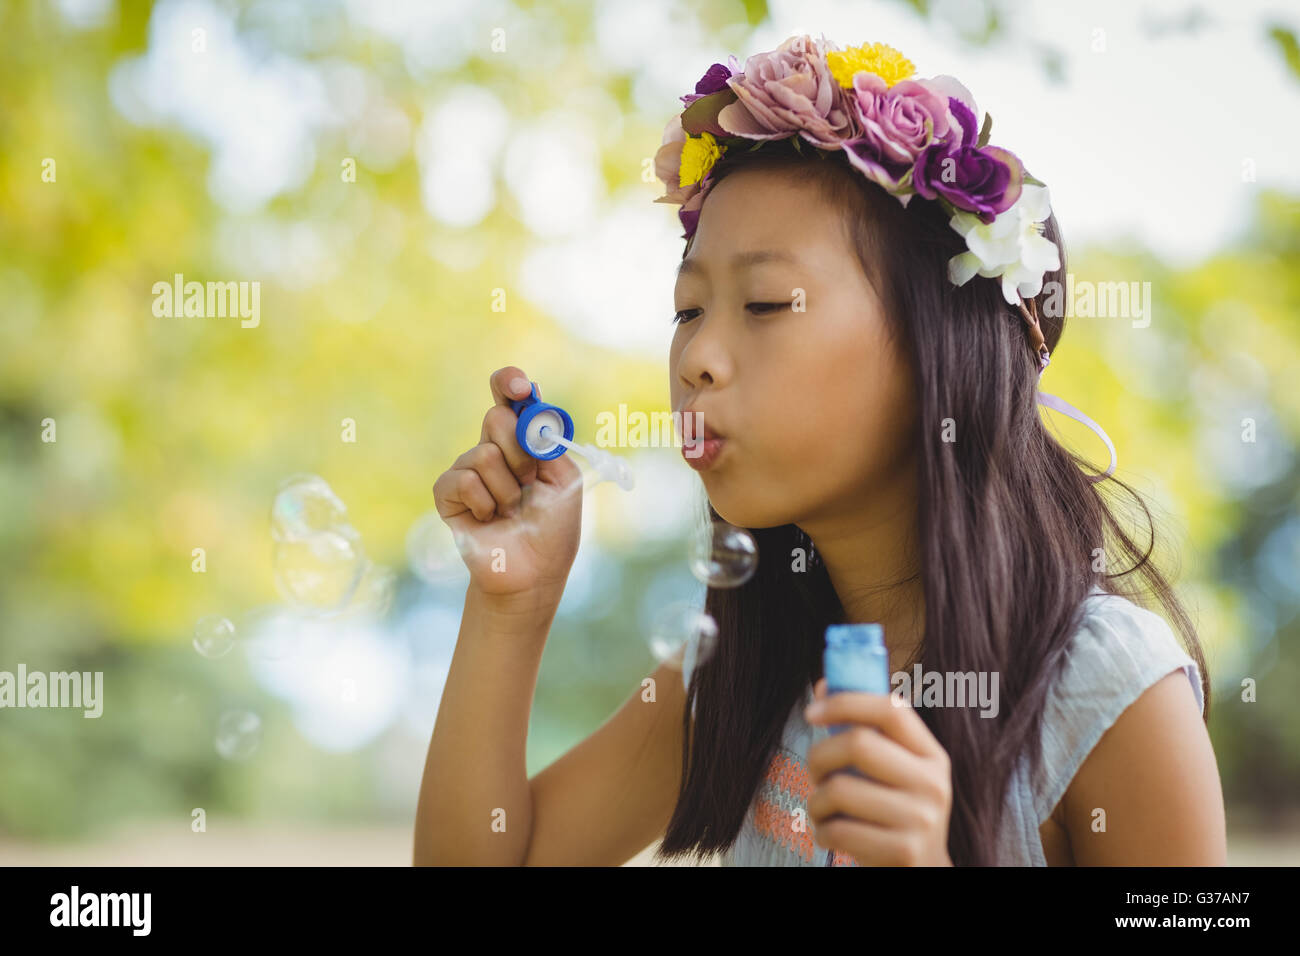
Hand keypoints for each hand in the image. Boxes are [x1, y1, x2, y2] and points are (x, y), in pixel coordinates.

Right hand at [431, 366, 582, 597]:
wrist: (533, 572)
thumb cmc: (552, 529)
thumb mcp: (564, 480)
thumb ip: (549, 444)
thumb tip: (531, 410)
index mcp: (520, 442)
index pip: (508, 399)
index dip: (509, 383)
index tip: (520, 387)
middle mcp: (491, 450)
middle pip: (496, 418)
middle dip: (521, 452)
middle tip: (529, 482)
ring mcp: (466, 470)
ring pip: (484, 454)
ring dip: (508, 489)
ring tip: (511, 511)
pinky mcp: (447, 495)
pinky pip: (463, 480)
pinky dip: (484, 503)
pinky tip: (488, 519)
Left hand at [803, 677, 953, 865]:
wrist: (921, 872)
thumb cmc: (893, 812)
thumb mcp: (892, 770)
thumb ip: (864, 729)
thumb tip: (824, 685)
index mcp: (932, 755)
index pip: (891, 709)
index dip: (846, 702)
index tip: (810, 711)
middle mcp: (933, 783)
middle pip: (858, 743)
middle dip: (820, 755)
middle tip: (815, 771)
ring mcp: (922, 819)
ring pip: (840, 788)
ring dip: (817, 800)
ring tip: (824, 809)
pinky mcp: (903, 851)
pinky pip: (838, 828)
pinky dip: (822, 831)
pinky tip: (831, 833)